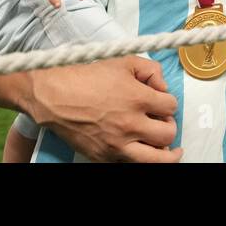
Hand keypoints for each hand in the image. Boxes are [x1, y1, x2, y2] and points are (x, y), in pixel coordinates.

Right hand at [26, 56, 181, 162]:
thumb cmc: (87, 77)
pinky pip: (130, 163)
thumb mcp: (123, 61)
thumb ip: (151, 70)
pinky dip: (139, 157)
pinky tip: (140, 149)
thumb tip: (163, 87)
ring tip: (169, 151)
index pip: (171, 107)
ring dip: (166, 154)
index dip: (169, 103)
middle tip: (162, 122)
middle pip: (168, 135)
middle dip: (169, 126)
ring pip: (156, 160)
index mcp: (137, 99)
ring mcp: (117, 144)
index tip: (162, 102)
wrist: (54, 96)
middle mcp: (130, 124)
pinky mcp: (104, 157)